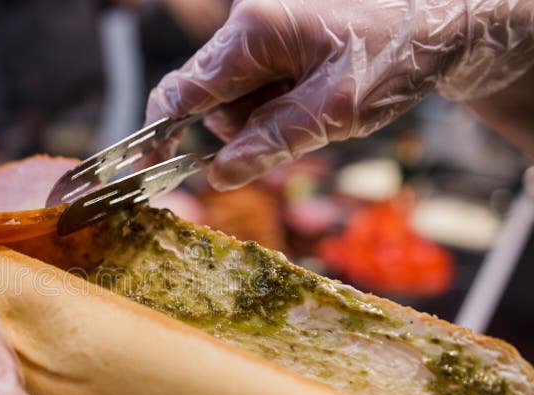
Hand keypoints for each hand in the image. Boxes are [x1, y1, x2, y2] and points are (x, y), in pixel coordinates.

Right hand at [146, 0, 533, 188]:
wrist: (442, 21)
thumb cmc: (394, 57)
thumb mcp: (334, 111)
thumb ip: (271, 143)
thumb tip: (219, 175)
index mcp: (254, 33)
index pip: (182, 89)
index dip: (160, 132)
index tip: (148, 167)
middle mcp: (249, 25)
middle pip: (210, 98)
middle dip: (240, 129)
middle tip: (291, 136)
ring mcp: (264, 31)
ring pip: (235, 98)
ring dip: (264, 120)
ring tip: (317, 111)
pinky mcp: (279, 40)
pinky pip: (259, 87)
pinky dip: (279, 106)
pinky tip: (315, 99)